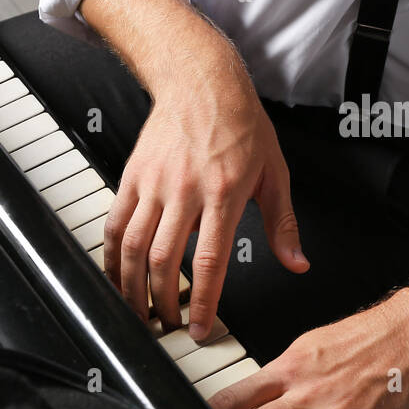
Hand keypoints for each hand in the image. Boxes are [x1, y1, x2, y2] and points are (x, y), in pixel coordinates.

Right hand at [103, 24, 308, 337]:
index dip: (203, 301)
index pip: (210, 261)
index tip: (200, 328)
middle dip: (163, 303)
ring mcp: (153, 185)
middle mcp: (184, 191)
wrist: (200, 81)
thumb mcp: (275, 174)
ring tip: (138, 311)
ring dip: (132, 287)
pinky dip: (111, 257)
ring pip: (133, 248)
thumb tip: (297, 264)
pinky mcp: (132, 178)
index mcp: (223, 194)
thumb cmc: (240, 124)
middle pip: (164, 261)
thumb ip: (283, 225)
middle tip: (168, 324)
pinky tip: (116, 276)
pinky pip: (115, 225)